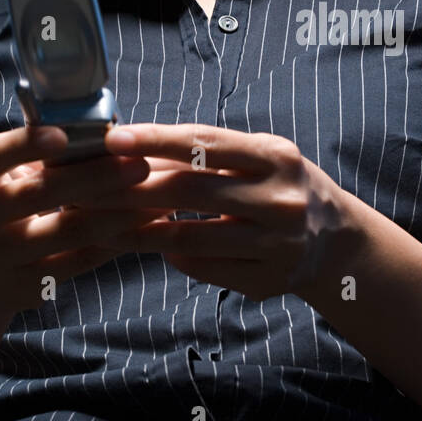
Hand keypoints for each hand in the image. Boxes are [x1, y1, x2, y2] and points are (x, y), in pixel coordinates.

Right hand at [0, 124, 157, 320]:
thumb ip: (36, 153)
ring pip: (68, 232)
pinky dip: (119, 240)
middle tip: (141, 164)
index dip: (27, 145)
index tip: (65, 134)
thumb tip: (100, 129)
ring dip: (121, 212)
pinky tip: (149, 225)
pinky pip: (82, 260)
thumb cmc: (0, 202)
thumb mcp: (0, 174)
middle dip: (96, 177)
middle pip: (39, 195)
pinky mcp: (26, 287)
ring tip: (160, 197)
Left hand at [88, 123, 354, 301]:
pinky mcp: (267, 281)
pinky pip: (203, 268)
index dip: (156, 140)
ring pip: (189, 238)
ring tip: (98, 222)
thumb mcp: (260, 156)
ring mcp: (277, 246)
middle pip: (191, 192)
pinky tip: (151, 244)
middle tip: (84, 187)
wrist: (337, 241)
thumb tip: (131, 147)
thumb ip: (208, 152)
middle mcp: (281, 200)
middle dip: (132, 189)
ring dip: (137, 231)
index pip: (207, 143)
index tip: (113, 138)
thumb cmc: (281, 185)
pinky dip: (171, 255)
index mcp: (277, 158)